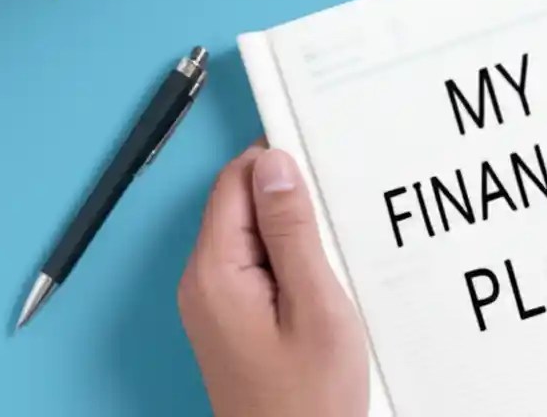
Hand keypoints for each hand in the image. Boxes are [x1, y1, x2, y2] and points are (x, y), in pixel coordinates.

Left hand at [178, 144, 368, 416]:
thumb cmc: (310, 398)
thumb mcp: (315, 305)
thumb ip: (292, 231)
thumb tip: (274, 164)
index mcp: (215, 272)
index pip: (235, 181)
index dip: (278, 161)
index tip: (326, 154)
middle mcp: (202, 281)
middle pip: (240, 204)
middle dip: (290, 196)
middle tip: (344, 205)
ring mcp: (214, 301)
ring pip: (251, 233)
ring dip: (294, 228)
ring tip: (341, 243)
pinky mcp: (231, 318)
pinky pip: (256, 264)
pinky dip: (290, 257)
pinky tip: (326, 273)